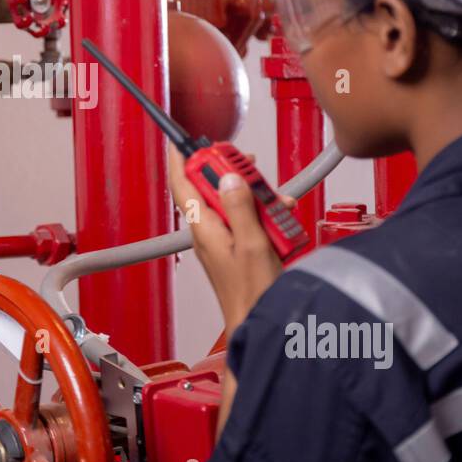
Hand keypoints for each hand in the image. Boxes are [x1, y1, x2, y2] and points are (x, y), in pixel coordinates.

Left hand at [168, 148, 293, 339]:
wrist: (258, 323)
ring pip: (234, 201)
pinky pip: (247, 219)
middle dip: (233, 173)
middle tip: (249, 165)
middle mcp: (209, 230)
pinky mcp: (238, 244)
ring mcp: (223, 237)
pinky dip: (264, 215)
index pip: (181, 184)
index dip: (180, 158)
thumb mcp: (252, 245)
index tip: (185, 138)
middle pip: (212, 187)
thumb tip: (229, 178)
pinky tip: (281, 220)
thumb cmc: (251, 295)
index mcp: (204, 228)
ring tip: (276, 204)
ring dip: (256, 197)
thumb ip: (240, 207)